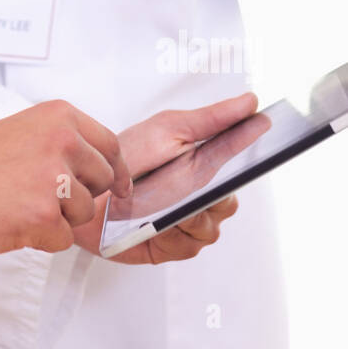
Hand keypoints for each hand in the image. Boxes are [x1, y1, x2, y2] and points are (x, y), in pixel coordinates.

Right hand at [0, 100, 131, 256]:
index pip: (110, 145)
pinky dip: (40, 239)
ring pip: (84, 213)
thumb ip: (59, 142)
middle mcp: (63, 141)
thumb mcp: (20, 132)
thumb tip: (95, 168)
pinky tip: (10, 222)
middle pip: (104, 181)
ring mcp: (56, 179)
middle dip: (80, 195)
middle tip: (38, 195)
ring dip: (57, 218)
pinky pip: (63, 239)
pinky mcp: (45, 216)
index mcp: (59, 117)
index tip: (117, 185)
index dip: (114, 170)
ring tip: (16, 205)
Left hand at [73, 93, 259, 263]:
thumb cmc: (131, 155)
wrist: (91, 189)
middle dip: (209, 196)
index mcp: (207, 163)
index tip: (258, 140)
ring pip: (211, 228)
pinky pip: (188, 246)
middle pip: (228, 203)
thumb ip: (213, 119)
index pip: (243, 163)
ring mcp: (189, 221)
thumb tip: (251, 102)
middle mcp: (203, 194)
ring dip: (185, 216)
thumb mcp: (170, 129)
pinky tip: (153, 222)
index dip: (253, 153)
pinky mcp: (173, 245)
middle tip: (186, 184)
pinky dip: (170, 234)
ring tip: (161, 203)